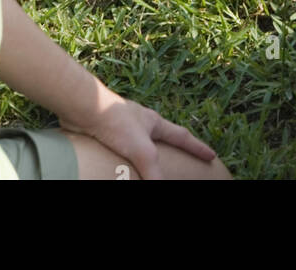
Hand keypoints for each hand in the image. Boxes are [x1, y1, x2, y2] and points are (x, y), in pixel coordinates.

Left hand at [60, 92, 215, 181]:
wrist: (84, 109)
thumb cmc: (115, 121)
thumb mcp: (141, 149)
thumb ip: (153, 171)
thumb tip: (162, 187)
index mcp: (154, 122)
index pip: (181, 137)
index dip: (197, 148)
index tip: (211, 155)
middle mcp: (140, 123)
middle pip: (161, 138)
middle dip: (171, 148)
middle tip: (180, 158)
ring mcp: (123, 127)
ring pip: (140, 143)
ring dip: (146, 155)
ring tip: (149, 165)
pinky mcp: (107, 133)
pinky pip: (121, 148)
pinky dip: (125, 158)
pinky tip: (120, 166)